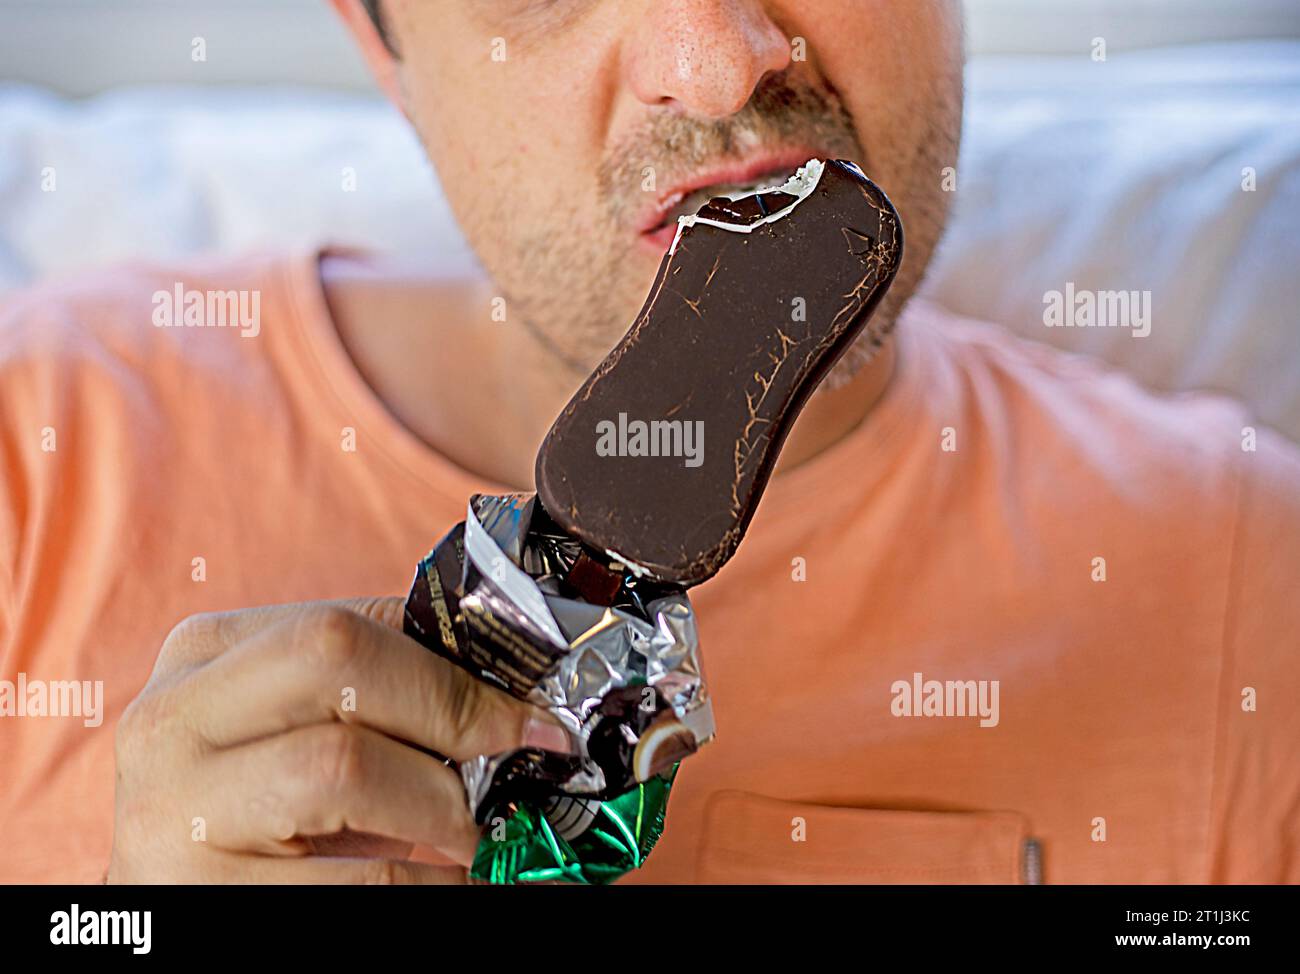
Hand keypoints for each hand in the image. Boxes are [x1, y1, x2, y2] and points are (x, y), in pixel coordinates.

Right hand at [107, 597, 569, 882]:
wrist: (163, 915)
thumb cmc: (250, 815)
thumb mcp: (288, 734)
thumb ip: (369, 691)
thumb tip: (506, 693)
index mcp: (203, 657)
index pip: (345, 624)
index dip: (456, 664)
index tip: (532, 709)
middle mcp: (173, 718)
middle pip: (334, 659)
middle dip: (448, 709)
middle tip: (514, 758)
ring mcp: (173, 807)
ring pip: (340, 765)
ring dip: (443, 803)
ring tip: (479, 834)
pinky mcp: (197, 896)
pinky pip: (356, 880)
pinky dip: (431, 882)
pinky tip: (455, 881)